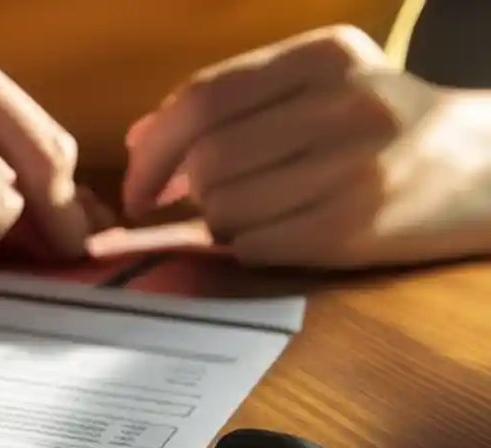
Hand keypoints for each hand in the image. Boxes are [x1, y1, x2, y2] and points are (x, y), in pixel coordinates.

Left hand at [107, 25, 490, 268]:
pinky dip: (246, 245)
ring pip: (226, 207)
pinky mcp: (354, 229)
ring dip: (218, 220)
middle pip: (208, 159)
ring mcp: (352, 169)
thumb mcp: (319, 85)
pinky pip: (255, 245)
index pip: (205, 99)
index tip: (137, 181)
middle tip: (191, 201)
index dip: (154, 147)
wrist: (485, 167)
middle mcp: (343, 105)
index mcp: (325, 57)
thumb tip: (141, 139)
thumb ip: (233, 102)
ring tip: (255, 211)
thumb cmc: (381, 124)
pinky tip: (276, 232)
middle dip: (184, 190)